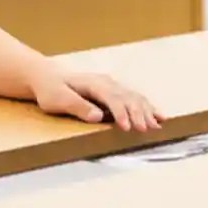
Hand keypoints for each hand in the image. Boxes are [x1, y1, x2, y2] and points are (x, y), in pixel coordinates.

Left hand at [31, 70, 163, 131]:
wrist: (47, 77)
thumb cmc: (50, 89)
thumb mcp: (57, 99)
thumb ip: (77, 106)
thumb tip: (97, 116)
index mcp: (93, 83)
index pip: (112, 98)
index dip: (121, 113)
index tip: (127, 128)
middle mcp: (106, 82)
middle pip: (127, 97)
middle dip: (138, 114)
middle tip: (145, 130)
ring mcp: (112, 86)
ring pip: (134, 97)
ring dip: (146, 112)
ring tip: (156, 127)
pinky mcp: (114, 92)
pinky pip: (135, 99)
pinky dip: (148, 108)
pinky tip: (160, 117)